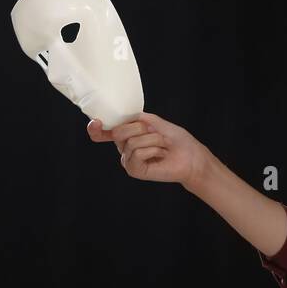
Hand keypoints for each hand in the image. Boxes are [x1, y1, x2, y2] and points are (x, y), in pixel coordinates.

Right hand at [86, 111, 204, 184]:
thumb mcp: (156, 122)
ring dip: (153, 139)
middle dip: (141, 127)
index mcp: (127, 136)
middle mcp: (124, 148)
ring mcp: (128, 160)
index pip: (104, 133)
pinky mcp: (134, 170)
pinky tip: (160, 154)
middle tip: (156, 134)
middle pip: (118, 131)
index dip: (96, 128)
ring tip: (162, 146)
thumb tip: (125, 118)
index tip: (96, 122)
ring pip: (131, 141)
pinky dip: (153, 150)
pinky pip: (137, 153)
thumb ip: (138, 118)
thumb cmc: (176, 140)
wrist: (191, 156)